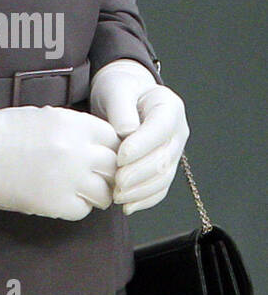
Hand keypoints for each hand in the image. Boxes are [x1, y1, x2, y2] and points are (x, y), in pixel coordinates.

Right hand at [0, 105, 120, 220]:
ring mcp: (68, 179)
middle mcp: (76, 150)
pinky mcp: (56, 203)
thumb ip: (74, 127)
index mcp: (72, 124)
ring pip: (105, 193)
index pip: (113, 138)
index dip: (109, 148)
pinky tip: (60, 198)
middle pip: (114, 166)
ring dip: (95, 193)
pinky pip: (83, 210)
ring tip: (78, 190)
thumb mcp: (43, 116)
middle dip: (107, 173)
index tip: (101, 155)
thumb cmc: (1, 132)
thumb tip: (97, 144)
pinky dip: (76, 207)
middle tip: (95, 176)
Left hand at [90, 59, 188, 212]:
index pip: (160, 130)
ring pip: (163, 177)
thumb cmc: (119, 89)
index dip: (141, 146)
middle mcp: (177, 130)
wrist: (123, 95)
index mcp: (169, 107)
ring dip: (141, 191)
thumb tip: (127, 130)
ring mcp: (173, 150)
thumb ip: (121, 108)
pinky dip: (145, 199)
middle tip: (116, 183)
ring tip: (118, 196)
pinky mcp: (165, 166)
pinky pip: (160, 187)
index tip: (119, 157)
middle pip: (163, 158)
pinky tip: (128, 205)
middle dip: (139, 174)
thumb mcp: (116, 89)